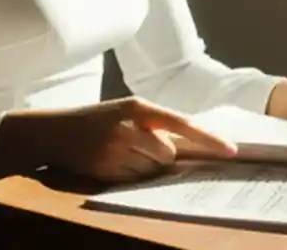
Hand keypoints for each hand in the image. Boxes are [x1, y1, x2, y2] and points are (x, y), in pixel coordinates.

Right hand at [40, 97, 235, 182]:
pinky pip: (134, 179)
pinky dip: (130, 174)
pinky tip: (113, 162)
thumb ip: (156, 124)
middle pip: (168, 153)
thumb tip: (190, 146)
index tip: (231, 151)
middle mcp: (128, 126)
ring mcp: (116, 149)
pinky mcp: (105, 168)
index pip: (182, 124)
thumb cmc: (101, 120)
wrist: (55, 132)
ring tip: (122, 152)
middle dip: (162, 155)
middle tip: (141, 146)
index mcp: (138, 106)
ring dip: (145, 166)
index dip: (209, 139)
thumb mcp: (128, 112)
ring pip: (152, 168)